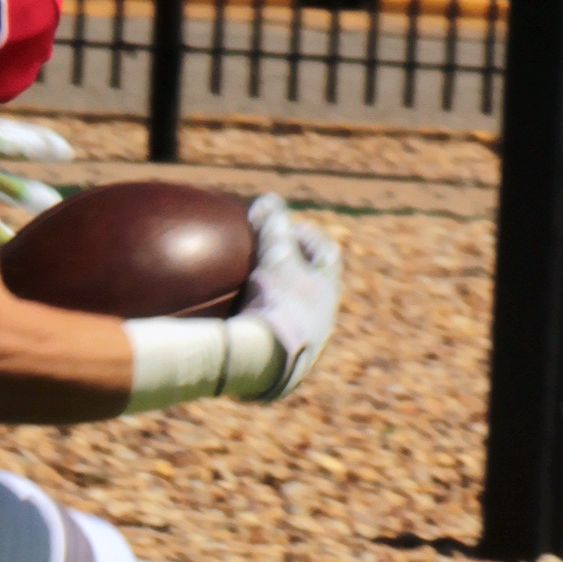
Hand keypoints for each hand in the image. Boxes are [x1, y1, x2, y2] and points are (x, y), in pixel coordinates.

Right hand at [237, 193, 341, 401]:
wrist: (267, 362)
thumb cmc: (276, 303)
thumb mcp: (275, 257)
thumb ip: (273, 225)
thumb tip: (269, 199)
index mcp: (326, 290)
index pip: (327, 254)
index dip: (308, 236)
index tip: (285, 228)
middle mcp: (322, 316)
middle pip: (312, 283)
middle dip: (291, 266)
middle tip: (264, 254)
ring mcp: (304, 340)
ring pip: (294, 310)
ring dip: (275, 295)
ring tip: (246, 285)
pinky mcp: (282, 360)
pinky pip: (273, 331)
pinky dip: (260, 318)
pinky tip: (235, 317)